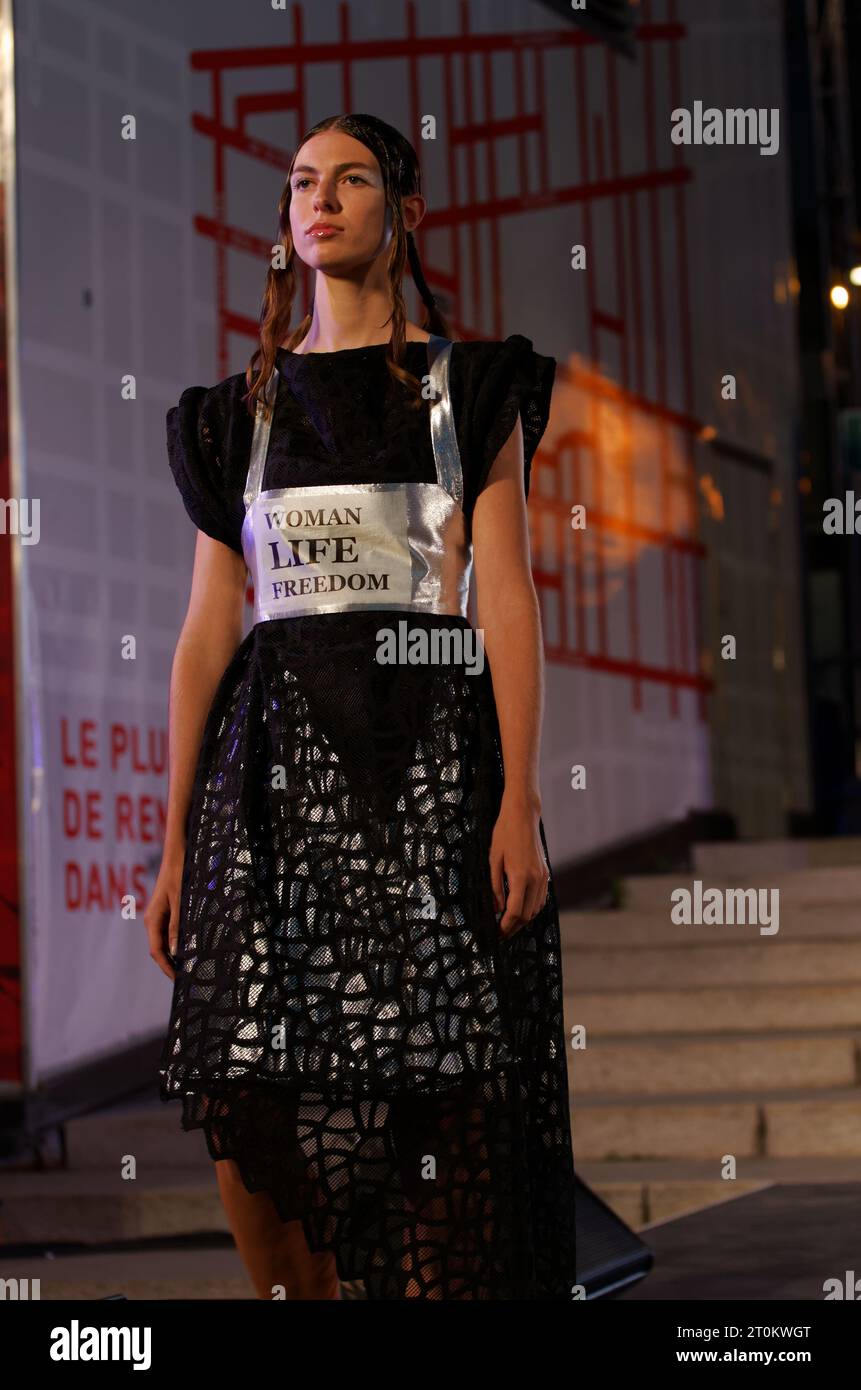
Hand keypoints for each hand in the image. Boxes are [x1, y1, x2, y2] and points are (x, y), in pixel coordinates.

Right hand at [144, 846, 184, 979]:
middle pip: (159, 949)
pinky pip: (168, 932)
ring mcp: (158, 916)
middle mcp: (152, 920)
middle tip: (187, 978)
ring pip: (163, 941)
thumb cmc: (179, 875)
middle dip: (170, 964)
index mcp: (152, 919)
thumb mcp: (180, 901)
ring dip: (174, 955)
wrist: (177, 854)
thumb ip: (176, 926)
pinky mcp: (165, 911)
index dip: (166, 967)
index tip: (178, 980)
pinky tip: (187, 947)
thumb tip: (175, 952)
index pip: (156, 951)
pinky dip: (176, 942)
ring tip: (188, 967)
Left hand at [488, 793, 548, 937]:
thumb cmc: (504, 833)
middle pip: (527, 915)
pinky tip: (520, 910)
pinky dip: (531, 909)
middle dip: (513, 928)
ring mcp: (543, 876)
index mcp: (520, 876)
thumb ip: (494, 887)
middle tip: (500, 934)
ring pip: (536, 909)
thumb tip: (496, 909)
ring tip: (508, 924)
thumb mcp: (492, 859)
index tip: (496, 934)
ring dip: (523, 920)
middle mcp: (535, 879)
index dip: (505, 927)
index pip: (515, 912)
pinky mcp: (546, 873)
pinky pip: (541, 899)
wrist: (523, 815)